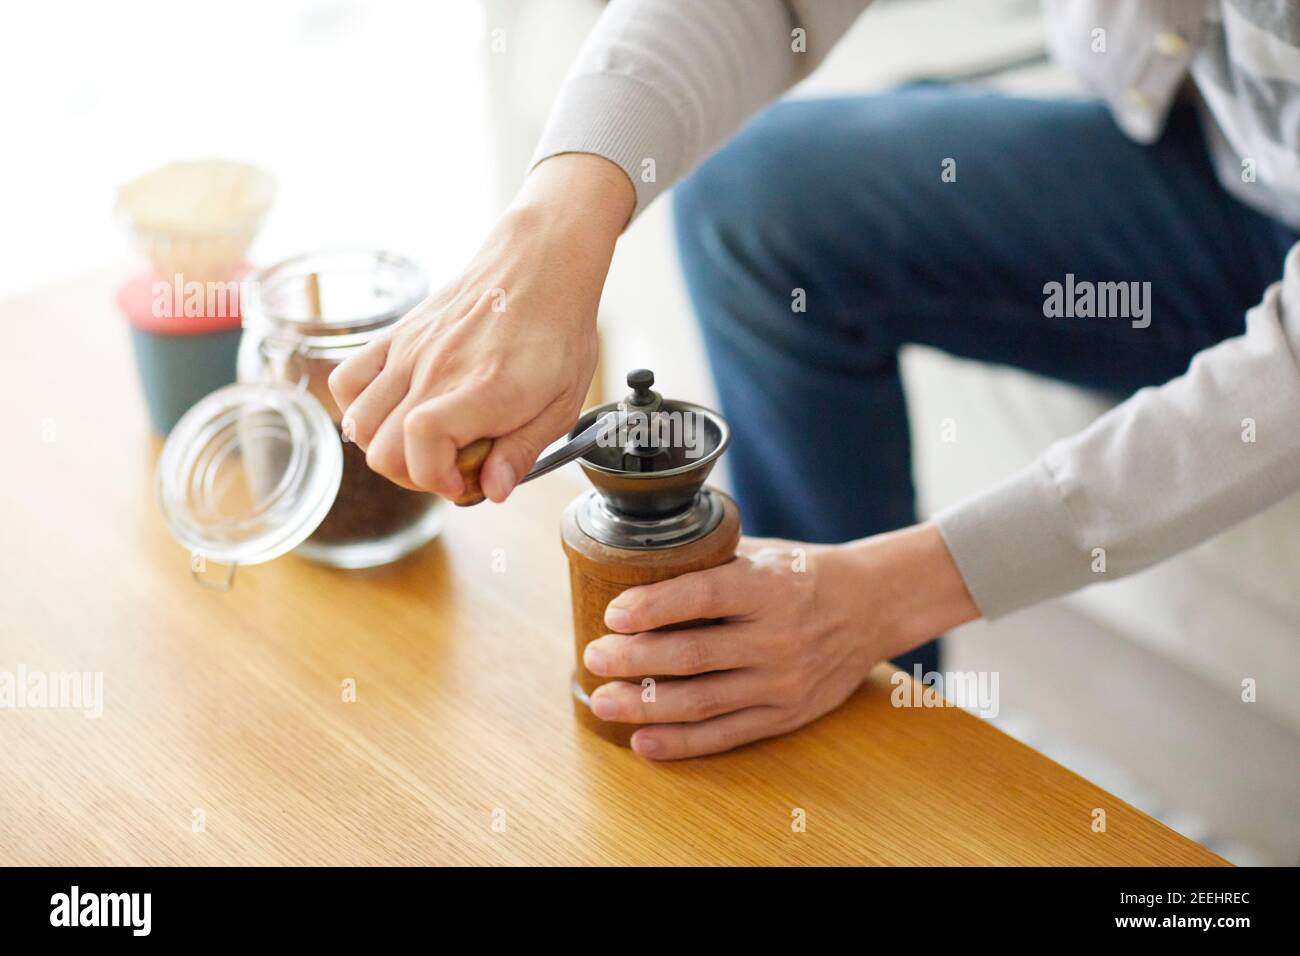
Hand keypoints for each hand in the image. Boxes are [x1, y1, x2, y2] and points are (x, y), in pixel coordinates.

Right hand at [328, 154, 634, 500]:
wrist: (538, 265)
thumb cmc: (557, 331)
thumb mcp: (562, 403)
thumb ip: (522, 451)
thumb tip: (491, 491)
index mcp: (482, 390)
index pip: (420, 444)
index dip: (433, 478)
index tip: (461, 482)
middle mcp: (436, 370)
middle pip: (382, 449)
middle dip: (413, 475)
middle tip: (449, 467)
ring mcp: (409, 351)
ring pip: (359, 423)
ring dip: (386, 448)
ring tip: (425, 444)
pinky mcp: (396, 336)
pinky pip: (346, 380)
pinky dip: (358, 408)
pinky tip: (394, 413)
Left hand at [583, 523, 979, 759]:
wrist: (873, 607)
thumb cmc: (804, 574)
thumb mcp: (763, 552)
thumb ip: (709, 561)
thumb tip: (633, 564)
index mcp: (769, 586)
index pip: (702, 596)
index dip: (652, 607)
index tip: (612, 613)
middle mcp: (778, 636)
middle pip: (693, 655)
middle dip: (633, 660)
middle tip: (593, 656)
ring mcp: (783, 682)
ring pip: (701, 701)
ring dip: (644, 705)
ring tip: (603, 700)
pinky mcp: (786, 715)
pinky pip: (725, 736)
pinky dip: (680, 743)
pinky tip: (642, 741)